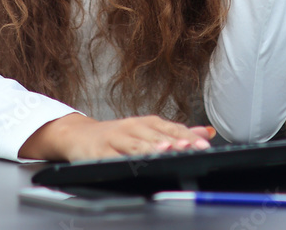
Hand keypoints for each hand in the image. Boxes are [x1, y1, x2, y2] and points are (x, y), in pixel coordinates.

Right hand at [20, 112, 214, 160]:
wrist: (78, 135)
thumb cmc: (116, 136)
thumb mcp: (147, 131)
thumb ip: (175, 133)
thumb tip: (206, 132)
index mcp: (145, 123)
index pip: (170, 127)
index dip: (186, 136)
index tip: (202, 144)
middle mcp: (132, 127)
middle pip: (155, 135)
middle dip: (173, 141)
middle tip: (189, 146)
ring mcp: (115, 139)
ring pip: (136, 144)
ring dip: (151, 147)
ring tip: (165, 150)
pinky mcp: (100, 152)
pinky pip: (114, 156)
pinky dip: (125, 159)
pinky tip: (134, 162)